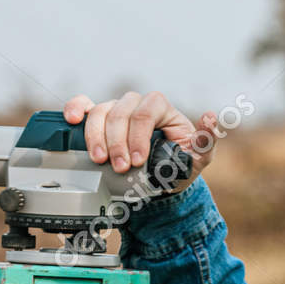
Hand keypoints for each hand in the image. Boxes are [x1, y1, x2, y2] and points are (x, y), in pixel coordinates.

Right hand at [62, 90, 220, 182]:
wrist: (161, 179)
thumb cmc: (180, 165)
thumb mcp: (199, 158)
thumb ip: (206, 141)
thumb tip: (212, 119)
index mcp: (161, 107)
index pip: (147, 112)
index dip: (139, 135)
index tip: (138, 161)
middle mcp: (138, 104)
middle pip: (121, 112)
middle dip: (118, 142)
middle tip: (120, 167)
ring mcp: (118, 110)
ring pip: (101, 111)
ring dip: (97, 136)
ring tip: (100, 160)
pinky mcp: (101, 120)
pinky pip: (85, 106)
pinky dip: (76, 109)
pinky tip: (72, 120)